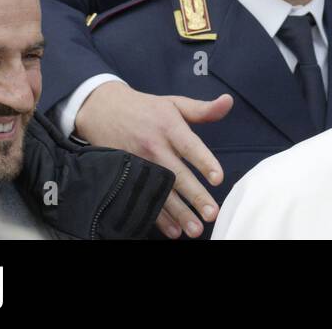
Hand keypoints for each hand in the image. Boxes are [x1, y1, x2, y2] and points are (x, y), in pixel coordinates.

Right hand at [75, 82, 233, 238]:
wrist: (103, 110)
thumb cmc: (146, 109)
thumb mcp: (174, 103)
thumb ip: (203, 109)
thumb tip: (229, 101)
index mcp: (169, 126)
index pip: (189, 146)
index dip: (204, 162)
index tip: (218, 178)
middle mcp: (153, 146)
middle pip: (177, 175)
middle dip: (195, 196)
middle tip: (212, 213)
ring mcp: (138, 163)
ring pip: (160, 192)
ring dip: (178, 213)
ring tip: (195, 229)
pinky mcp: (126, 176)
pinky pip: (142, 199)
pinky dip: (157, 217)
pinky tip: (172, 229)